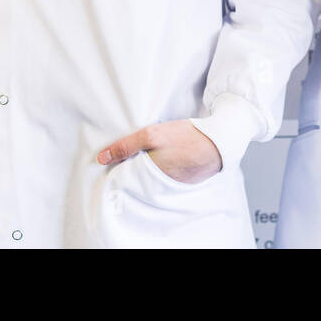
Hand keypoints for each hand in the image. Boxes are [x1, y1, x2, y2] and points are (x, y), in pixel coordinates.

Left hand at [97, 120, 221, 183]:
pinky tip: (169, 154)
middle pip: (140, 178)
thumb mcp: (151, 135)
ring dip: (150, 166)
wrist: (219, 141)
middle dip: (134, 167)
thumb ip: (126, 146)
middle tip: (133, 153)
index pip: (127, 178)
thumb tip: (101, 158)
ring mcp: (174, 183)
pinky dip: (165, 166)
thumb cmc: (185, 137)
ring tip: (152, 151)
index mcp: (149, 177)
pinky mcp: (186, 178)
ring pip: (154, 176)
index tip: (113, 160)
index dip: (119, 168)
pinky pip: (169, 175)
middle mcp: (160, 185)